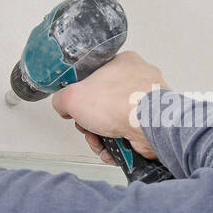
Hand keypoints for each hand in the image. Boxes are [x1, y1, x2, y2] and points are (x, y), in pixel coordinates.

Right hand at [52, 51, 167, 161]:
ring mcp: (147, 103)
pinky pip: (128, 137)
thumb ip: (61, 99)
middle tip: (88, 126)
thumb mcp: (72, 96)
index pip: (95, 78)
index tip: (77, 107)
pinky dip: (118, 147)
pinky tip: (113, 150)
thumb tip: (63, 106)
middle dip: (91, 122)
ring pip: (115, 123)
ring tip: (101, 141)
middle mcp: (138, 81)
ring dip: (102, 137)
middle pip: (103, 105)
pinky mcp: (152, 124)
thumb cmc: (122, 103)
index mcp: (123, 63)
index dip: (82, 96)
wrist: (149, 126)